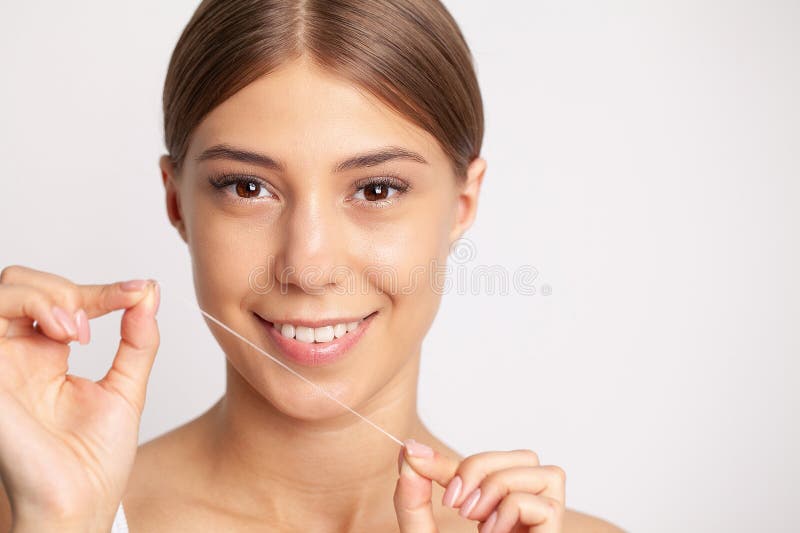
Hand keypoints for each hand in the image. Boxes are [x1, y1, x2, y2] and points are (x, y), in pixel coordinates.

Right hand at [0, 265, 159, 531]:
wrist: (79, 504)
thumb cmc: (94, 463)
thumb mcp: (126, 389)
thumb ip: (137, 341)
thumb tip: (149, 295)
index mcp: (45, 358)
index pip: (61, 302)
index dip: (101, 290)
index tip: (140, 291)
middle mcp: (18, 357)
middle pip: (22, 285)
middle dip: (66, 287)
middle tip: (96, 318)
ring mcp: (1, 365)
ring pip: (4, 290)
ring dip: (48, 294)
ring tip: (80, 328)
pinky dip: (31, 306)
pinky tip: (67, 332)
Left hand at [393, 439, 564, 532]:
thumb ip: (413, 503)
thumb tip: (409, 453)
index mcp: (500, 514)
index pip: (490, 466)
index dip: (455, 459)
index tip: (414, 458)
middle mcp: (527, 518)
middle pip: (526, 457)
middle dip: (482, 466)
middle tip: (455, 502)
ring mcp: (543, 528)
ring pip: (545, 472)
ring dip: (500, 486)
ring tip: (475, 520)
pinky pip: (546, 504)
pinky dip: (512, 510)